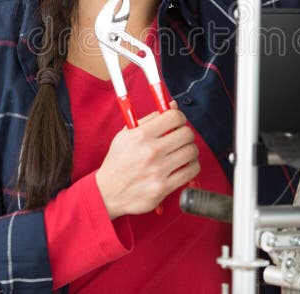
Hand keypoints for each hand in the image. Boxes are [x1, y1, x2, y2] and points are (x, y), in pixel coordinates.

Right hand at [95, 101, 199, 218]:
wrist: (107, 193)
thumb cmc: (117, 163)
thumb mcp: (126, 135)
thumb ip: (150, 119)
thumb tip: (172, 105)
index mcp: (140, 135)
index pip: (174, 117)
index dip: (180, 118)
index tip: (178, 123)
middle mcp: (150, 152)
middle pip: (186, 134)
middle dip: (186, 134)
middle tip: (181, 138)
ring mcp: (157, 171)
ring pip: (191, 152)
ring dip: (190, 150)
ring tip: (183, 152)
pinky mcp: (163, 188)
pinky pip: (191, 172)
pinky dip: (192, 166)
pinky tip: (184, 166)